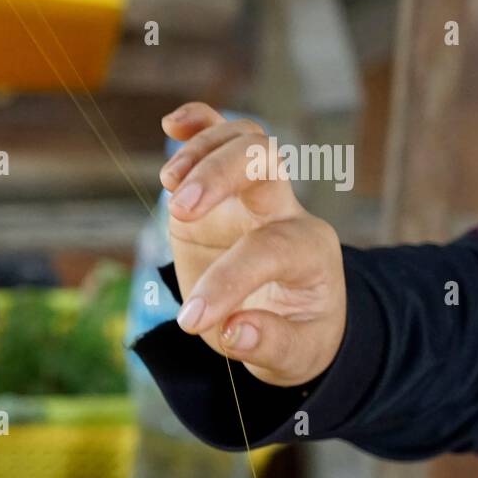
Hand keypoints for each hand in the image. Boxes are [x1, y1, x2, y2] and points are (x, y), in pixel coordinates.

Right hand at [159, 102, 346, 386]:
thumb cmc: (296, 334)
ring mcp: (248, 195)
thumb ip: (267, 344)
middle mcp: (282, 211)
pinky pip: (219, 136)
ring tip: (169, 184)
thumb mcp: (295, 356)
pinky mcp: (218, 190)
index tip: (191, 320)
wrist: (292, 316)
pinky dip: (198, 121)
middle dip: (220, 175)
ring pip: (241, 139)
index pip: (267, 249)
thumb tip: (232, 327)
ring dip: (201, 151)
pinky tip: (172, 124)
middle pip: (263, 162)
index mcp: (309, 251)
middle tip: (179, 210)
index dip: (226, 282)